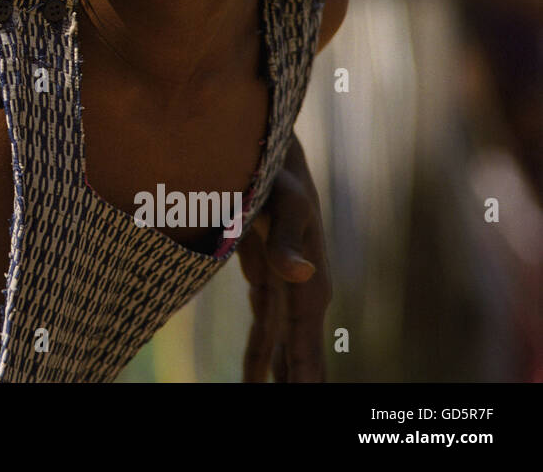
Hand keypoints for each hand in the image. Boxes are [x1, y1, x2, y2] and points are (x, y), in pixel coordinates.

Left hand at [236, 136, 331, 381]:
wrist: (268, 152)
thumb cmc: (278, 176)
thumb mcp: (284, 205)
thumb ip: (288, 242)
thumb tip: (299, 275)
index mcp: (310, 284)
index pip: (305, 345)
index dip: (305, 378)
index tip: (307, 403)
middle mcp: (303, 292)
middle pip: (298, 353)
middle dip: (296, 384)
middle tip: (288, 415)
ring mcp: (285, 288)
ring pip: (280, 344)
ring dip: (277, 376)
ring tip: (264, 400)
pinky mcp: (267, 279)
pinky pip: (264, 327)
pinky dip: (260, 352)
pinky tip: (255, 375)